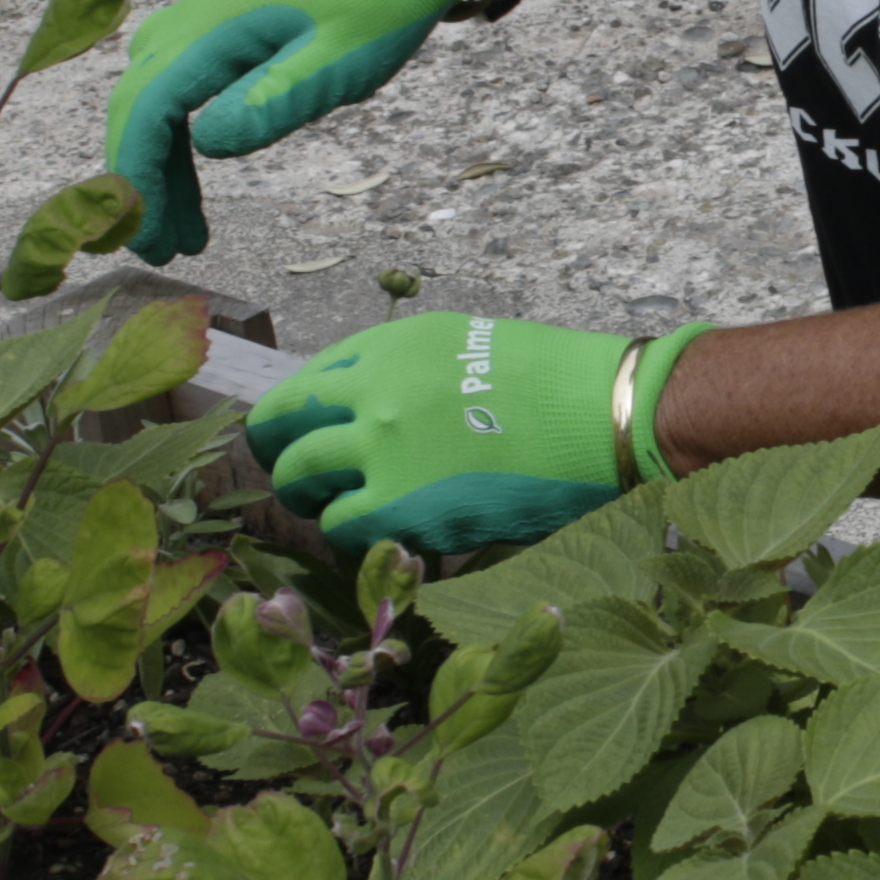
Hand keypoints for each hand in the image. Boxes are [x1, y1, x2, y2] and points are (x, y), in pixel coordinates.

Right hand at [106, 0, 497, 261]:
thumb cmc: (381, 1)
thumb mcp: (337, 62)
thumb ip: (272, 102)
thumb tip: (206, 146)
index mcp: (214, 24)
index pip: (147, 107)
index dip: (138, 176)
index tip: (144, 235)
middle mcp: (195, 16)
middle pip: (140, 104)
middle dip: (142, 181)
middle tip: (160, 248)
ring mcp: (206, 18)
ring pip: (158, 96)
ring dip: (162, 164)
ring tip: (185, 230)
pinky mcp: (225, 26)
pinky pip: (182, 83)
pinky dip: (182, 134)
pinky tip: (200, 170)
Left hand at [249, 311, 692, 555]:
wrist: (599, 419)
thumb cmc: (552, 384)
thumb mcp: (465, 346)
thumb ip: (408, 372)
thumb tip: (374, 408)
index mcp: (390, 347)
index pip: (307, 379)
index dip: (292, 413)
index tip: (291, 432)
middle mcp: (373, 392)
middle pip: (284, 425)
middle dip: (279, 453)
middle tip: (292, 475)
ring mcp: (381, 450)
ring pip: (299, 477)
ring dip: (307, 496)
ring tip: (329, 508)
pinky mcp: (400, 507)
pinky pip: (340, 525)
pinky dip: (347, 532)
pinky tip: (372, 534)